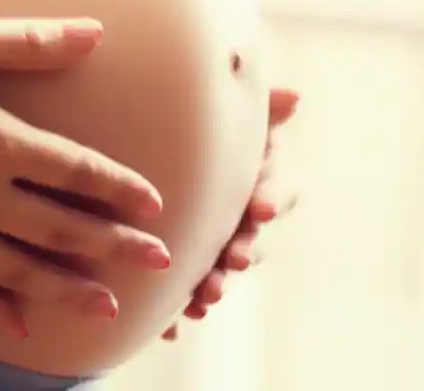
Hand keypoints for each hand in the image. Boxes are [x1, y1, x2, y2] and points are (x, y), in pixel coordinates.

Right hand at [0, 12, 171, 339]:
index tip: (156, 205)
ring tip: (109, 307)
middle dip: (117, 245)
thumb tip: (97, 31)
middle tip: (164, 262)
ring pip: (20, 270)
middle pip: (62, 228)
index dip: (120, 187)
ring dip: (69, 288)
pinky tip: (22, 328)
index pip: (77, 169)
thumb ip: (29, 40)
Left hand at [162, 87, 299, 340]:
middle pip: (251, 237)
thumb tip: (296, 96)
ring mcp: (209, 244)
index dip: (271, 197)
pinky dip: (180, 311)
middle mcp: (236, 214)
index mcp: (251, 176)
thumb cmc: (179, 120)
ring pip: (221, 270)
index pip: (273, 186)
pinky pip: (183, 295)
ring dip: (217, 284)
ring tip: (204, 298)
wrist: (127, 148)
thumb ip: (252, 106)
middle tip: (234, 258)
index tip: (261, 208)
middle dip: (245, 250)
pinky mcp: (178, 266)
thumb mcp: (210, 111)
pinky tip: (170, 327)